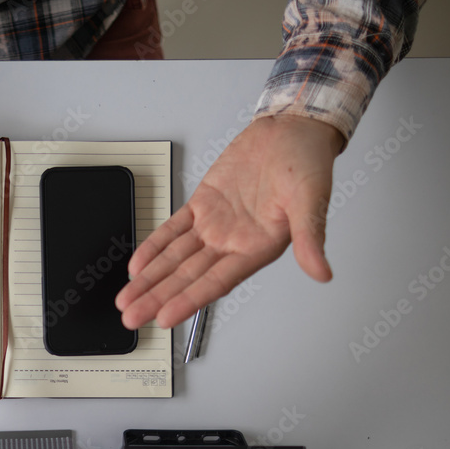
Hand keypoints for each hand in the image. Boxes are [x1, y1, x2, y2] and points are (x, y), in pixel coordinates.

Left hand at [115, 115, 343, 329]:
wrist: (291, 130)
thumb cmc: (306, 163)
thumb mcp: (311, 198)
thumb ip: (311, 237)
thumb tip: (322, 272)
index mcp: (258, 248)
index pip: (216, 282)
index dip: (188, 300)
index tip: (165, 317)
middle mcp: (232, 243)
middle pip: (187, 277)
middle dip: (157, 297)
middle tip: (132, 317)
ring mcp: (215, 226)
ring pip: (175, 258)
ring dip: (150, 279)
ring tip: (126, 299)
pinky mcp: (202, 205)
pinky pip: (173, 230)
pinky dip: (154, 246)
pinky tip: (137, 265)